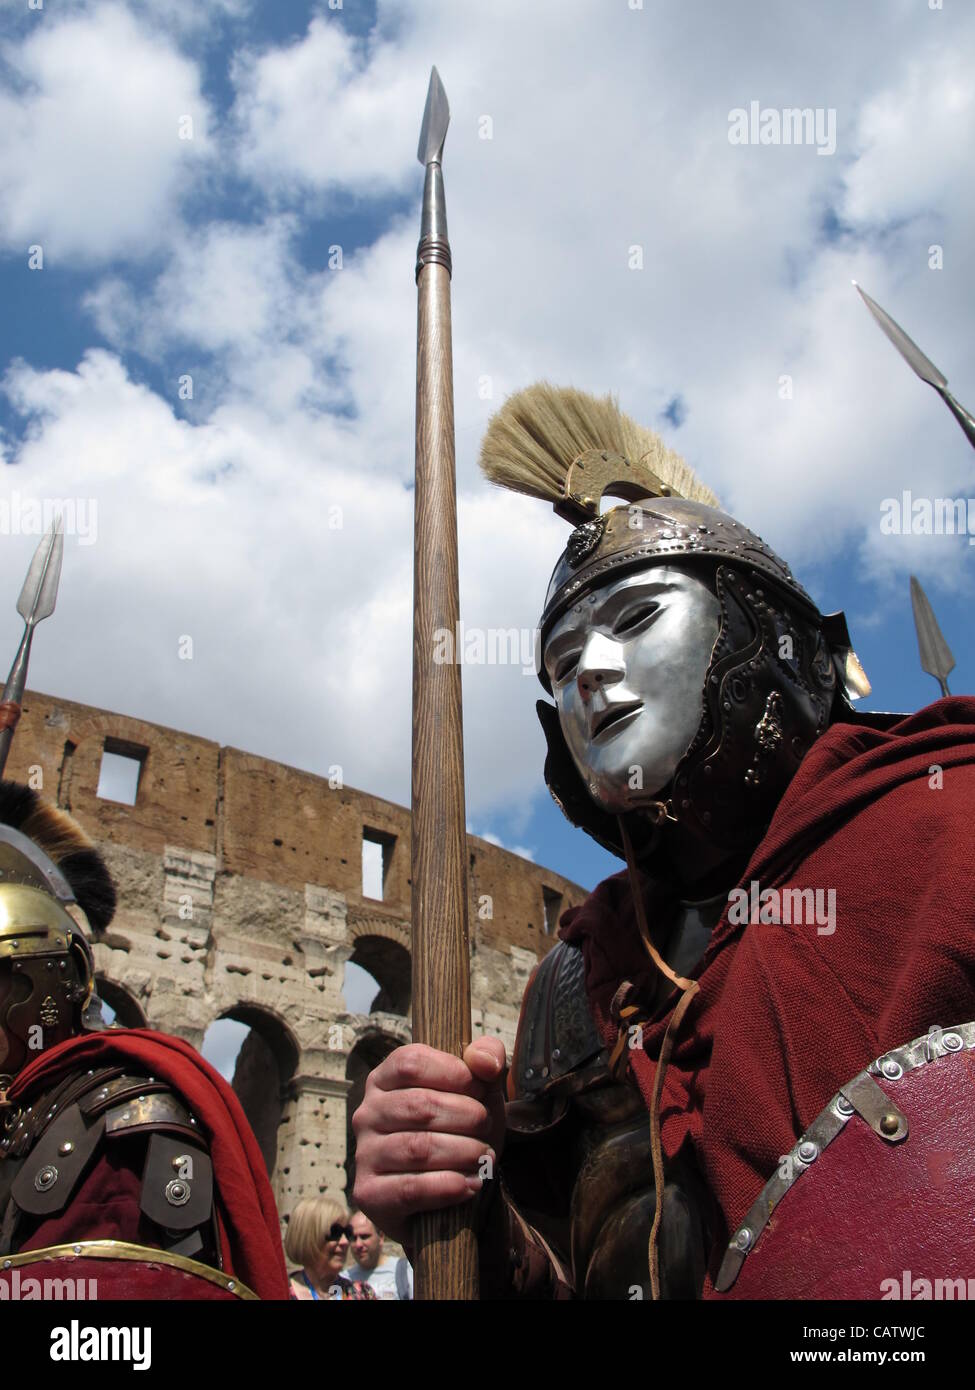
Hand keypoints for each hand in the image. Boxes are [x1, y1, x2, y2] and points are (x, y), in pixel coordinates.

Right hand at [351, 1038, 506, 1245]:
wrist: (445, 1197)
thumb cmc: (458, 1132)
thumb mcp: (478, 1091)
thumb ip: (486, 1059)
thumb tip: (485, 1060)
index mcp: (386, 1079)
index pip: (411, 1062)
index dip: (454, 1073)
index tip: (481, 1091)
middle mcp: (368, 1112)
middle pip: (419, 1105)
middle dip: (467, 1116)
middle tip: (486, 1127)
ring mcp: (365, 1153)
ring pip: (418, 1148)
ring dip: (464, 1152)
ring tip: (484, 1157)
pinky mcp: (369, 1193)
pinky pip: (410, 1189)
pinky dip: (449, 1187)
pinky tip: (470, 1184)